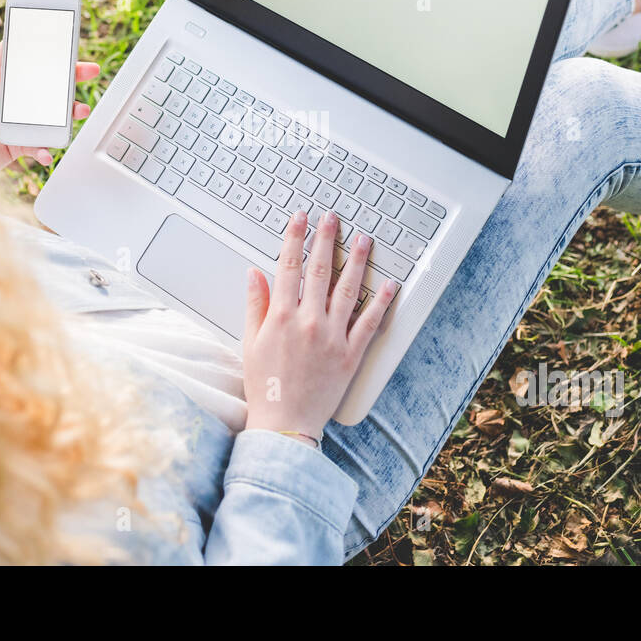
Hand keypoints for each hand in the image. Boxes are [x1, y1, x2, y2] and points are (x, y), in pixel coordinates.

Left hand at [0, 37, 99, 168]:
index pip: (24, 61)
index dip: (45, 49)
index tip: (65, 39)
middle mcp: (11, 102)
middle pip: (46, 86)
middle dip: (70, 78)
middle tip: (89, 71)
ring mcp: (18, 124)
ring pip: (51, 115)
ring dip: (68, 114)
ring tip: (79, 111)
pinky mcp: (19, 146)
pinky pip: (39, 146)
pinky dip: (45, 150)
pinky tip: (45, 152)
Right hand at [242, 209, 398, 443]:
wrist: (285, 423)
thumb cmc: (264, 386)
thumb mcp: (250, 342)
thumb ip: (255, 304)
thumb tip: (254, 273)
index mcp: (281, 316)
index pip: (288, 266)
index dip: (295, 237)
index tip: (300, 218)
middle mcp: (308, 322)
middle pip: (319, 270)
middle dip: (326, 239)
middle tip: (332, 217)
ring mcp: (332, 337)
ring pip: (348, 289)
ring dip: (357, 261)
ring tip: (363, 239)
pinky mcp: (351, 354)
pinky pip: (369, 323)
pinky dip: (382, 302)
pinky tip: (391, 284)